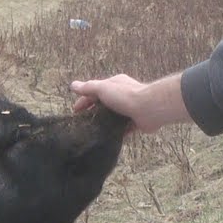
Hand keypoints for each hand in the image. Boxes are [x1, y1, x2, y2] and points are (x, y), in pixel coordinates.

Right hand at [70, 73, 191, 133]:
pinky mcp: (136, 122)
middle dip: (93, 112)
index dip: (83, 100)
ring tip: (93, 132)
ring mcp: (130, 109)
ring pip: (113, 116)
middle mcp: (123, 95)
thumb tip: (72, 85)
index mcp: (115, 84)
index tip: (75, 112)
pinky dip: (116, 132)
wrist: (150, 108)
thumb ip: (88, 88)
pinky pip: (124, 129)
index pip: (95, 91)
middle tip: (83, 123)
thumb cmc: (125, 96)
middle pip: (104, 104)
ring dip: (104, 123)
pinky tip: (108, 138)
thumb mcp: (102, 88)